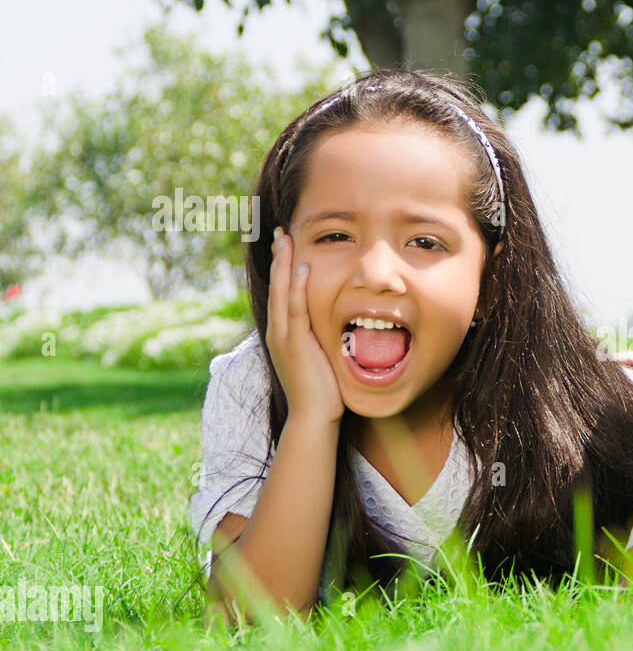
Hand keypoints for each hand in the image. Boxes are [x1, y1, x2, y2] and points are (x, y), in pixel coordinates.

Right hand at [266, 227, 344, 425]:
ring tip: (284, 239)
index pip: (282, 294)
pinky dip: (297, 286)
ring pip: (282, 292)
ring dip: (284, 264)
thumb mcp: (320, 358)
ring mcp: (284, 337)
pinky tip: (301, 266)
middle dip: (278, 259)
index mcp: (283, 335)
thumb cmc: (322, 392)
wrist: (314, 417)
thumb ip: (321, 340)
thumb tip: (337, 327)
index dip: (283, 270)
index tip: (285, 247)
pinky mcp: (294, 343)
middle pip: (277, 287)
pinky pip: (296, 308)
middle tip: (279, 232)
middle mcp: (278, 332)